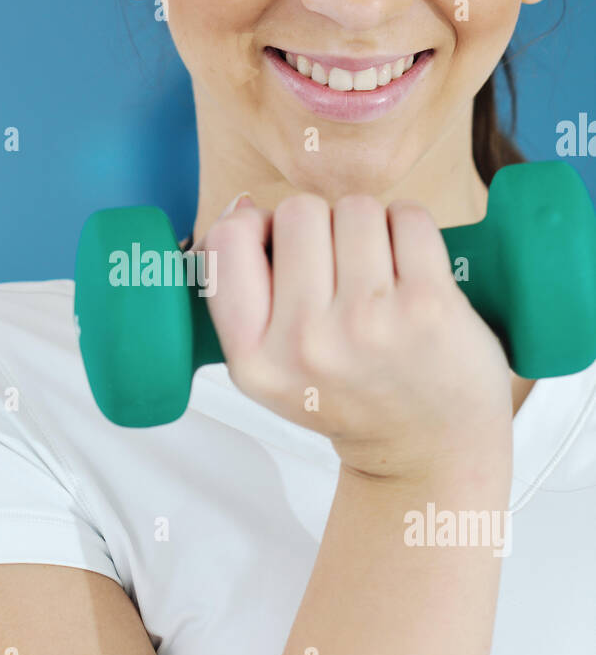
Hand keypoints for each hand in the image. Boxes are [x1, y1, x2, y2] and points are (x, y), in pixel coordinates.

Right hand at [194, 192, 513, 482]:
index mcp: (253, 360)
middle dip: (321, 225)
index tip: (279, 245)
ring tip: (377, 272)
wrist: (427, 450)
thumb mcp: (270, 368)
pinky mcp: (427, 306)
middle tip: (340, 268)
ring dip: (369, 227)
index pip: (226, 242)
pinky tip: (411, 267)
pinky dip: (410, 229)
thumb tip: (246, 204)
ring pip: (355, 208)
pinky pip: (409, 216)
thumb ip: (242, 294)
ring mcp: (367, 323)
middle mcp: (305, 343)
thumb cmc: (350, 395)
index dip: (253, 226)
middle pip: (298, 212)